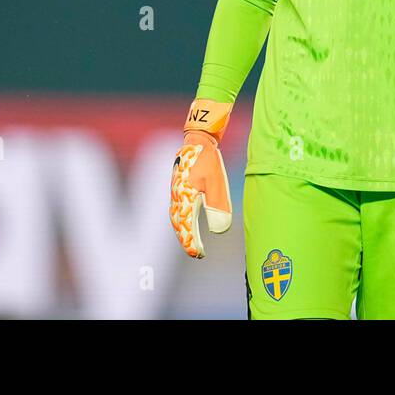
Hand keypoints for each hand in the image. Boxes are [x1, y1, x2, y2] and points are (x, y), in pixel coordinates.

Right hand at [170, 129, 231, 257]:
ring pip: (177, 217)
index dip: (192, 243)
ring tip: (191, 242)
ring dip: (183, 231)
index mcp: (185, 199)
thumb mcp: (216, 183)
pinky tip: (186, 221)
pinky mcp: (178, 185)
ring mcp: (176, 191)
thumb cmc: (207, 160)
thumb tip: (219, 231)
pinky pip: (177, 208)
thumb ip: (217, 207)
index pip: (187, 227)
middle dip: (187, 240)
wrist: (197, 139)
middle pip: (179, 224)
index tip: (199, 255)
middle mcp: (177, 197)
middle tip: (196, 253)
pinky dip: (181, 219)